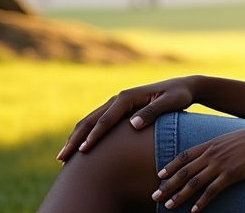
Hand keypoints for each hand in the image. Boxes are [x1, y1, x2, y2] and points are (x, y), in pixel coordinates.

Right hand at [56, 77, 196, 161]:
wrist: (182, 87)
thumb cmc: (178, 96)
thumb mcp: (170, 103)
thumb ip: (152, 112)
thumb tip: (133, 124)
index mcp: (128, 97)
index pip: (107, 119)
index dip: (94, 135)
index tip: (83, 149)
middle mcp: (119, 99)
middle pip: (91, 120)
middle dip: (75, 139)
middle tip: (62, 158)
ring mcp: (117, 104)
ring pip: (90, 121)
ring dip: (76, 138)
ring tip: (63, 157)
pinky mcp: (119, 110)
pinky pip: (98, 123)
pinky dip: (85, 135)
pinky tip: (78, 148)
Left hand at [153, 120, 244, 210]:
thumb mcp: (233, 138)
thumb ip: (220, 146)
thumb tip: (215, 152)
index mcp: (211, 143)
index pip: (184, 156)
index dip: (170, 166)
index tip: (159, 175)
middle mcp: (212, 153)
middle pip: (184, 171)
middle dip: (168, 184)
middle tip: (155, 195)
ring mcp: (221, 164)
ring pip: (194, 182)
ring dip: (179, 196)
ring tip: (169, 206)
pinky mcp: (232, 174)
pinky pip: (212, 191)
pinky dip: (201, 202)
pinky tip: (194, 211)